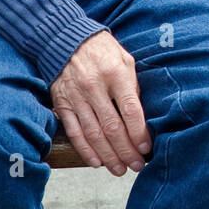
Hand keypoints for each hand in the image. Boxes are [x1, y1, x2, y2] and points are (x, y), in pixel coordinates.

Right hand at [50, 31, 150, 174]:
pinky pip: (75, 132)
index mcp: (116, 74)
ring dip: (108, 156)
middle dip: (126, 151)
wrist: (66, 39)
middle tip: (137, 166)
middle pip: (113, 128)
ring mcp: (77, 97)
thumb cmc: (102, 50)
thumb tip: (141, 118)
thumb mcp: (125, 60)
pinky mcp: (62, 104)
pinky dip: (86, 150)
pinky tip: (97, 162)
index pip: (131, 110)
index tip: (146, 148)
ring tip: (120, 169)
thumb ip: (133, 87)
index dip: (139, 133)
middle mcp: (95, 87)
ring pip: (94, 134)